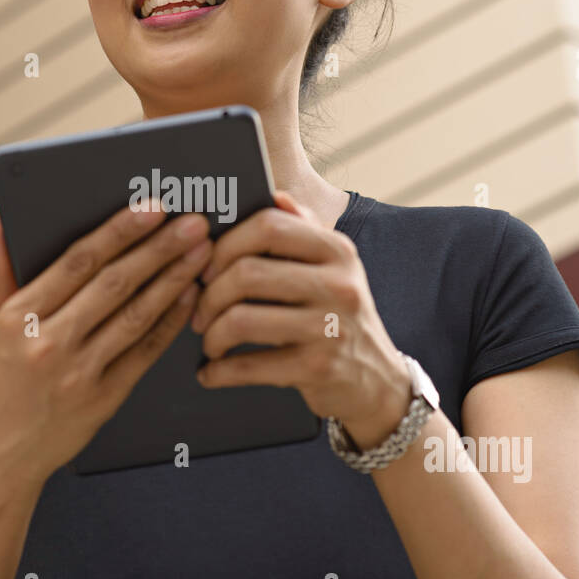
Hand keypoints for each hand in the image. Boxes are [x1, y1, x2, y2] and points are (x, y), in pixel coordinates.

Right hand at [0, 201, 213, 490]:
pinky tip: (189, 296)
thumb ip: (0, 267)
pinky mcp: (104, 399)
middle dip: (158, 248)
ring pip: (135, 316)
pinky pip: (144, 353)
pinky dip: (169, 322)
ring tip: (201, 251)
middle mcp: (50, 343)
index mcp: (19, 317)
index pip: (76, 262)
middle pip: (114, 285)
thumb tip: (1, 215)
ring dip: (173, 279)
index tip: (150, 208)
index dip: (118, 232)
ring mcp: (80, 374)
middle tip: (193, 222)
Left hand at [189, 190, 410, 447]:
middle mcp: (338, 284)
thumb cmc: (339, 318)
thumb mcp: (333, 270)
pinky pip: (248, 365)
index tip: (206, 268)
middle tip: (199, 312)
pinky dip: (219, 371)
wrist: (378, 381)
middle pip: (246, 273)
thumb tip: (275, 196)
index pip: (268, 226)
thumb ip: (303, 232)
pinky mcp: (318, 368)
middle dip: (209, 295)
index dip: (225, 245)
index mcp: (337, 250)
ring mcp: (330, 327)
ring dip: (211, 335)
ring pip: (241, 320)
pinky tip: (211, 372)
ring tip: (209, 342)